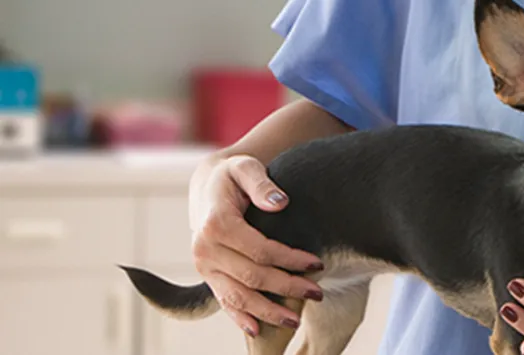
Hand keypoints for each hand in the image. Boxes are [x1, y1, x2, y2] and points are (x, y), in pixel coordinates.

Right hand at [190, 155, 323, 335]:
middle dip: (287, 288)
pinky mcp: (208, 277)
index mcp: (216, 224)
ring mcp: (204, 267)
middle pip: (252, 277)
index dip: (290, 260)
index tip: (318, 264)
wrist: (207, 187)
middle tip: (318, 293)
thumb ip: (262, 184)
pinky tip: (258, 330)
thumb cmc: (233, 176)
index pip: (260, 250)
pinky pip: (224, 301)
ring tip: (295, 320)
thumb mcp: (246, 168)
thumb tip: (280, 202)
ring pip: (237, 296)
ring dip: (267, 311)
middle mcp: (205, 249)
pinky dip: (240, 318)